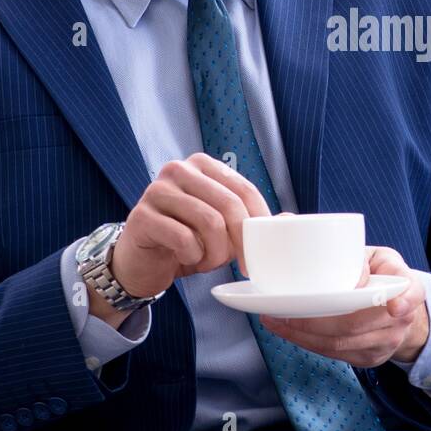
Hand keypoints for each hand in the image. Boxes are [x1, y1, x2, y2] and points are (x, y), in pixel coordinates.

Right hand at [110, 152, 271, 300]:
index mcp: (202, 164)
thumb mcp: (223, 229)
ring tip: (207, 261)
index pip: (244, 190)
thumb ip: (251, 221)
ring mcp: (157, 190)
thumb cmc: (187, 241)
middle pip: (229, 205)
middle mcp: (178, 169)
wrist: (142, 262)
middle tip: (242, 265)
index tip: (263, 252)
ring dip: (216, 252)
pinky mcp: (142, 216)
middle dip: (240, 242)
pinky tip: (187, 259)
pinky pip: (183, 239)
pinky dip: (193, 257)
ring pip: (209, 222)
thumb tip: (288, 219)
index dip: (259, 224)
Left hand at [258, 245, 429, 366]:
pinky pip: (334, 354)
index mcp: (407, 287)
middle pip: (357, 324)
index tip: (394, 306)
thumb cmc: (381, 276)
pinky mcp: (368, 358)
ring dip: (304, 334)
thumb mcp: (379, 257)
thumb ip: (357, 252)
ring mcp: (385, 343)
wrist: (397, 309)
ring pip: (340, 343)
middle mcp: (400, 320)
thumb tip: (320, 240)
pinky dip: (307, 342)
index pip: (413, 294)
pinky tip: (288, 330)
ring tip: (277, 319)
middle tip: (285, 308)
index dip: (405, 301)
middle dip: (317, 320)